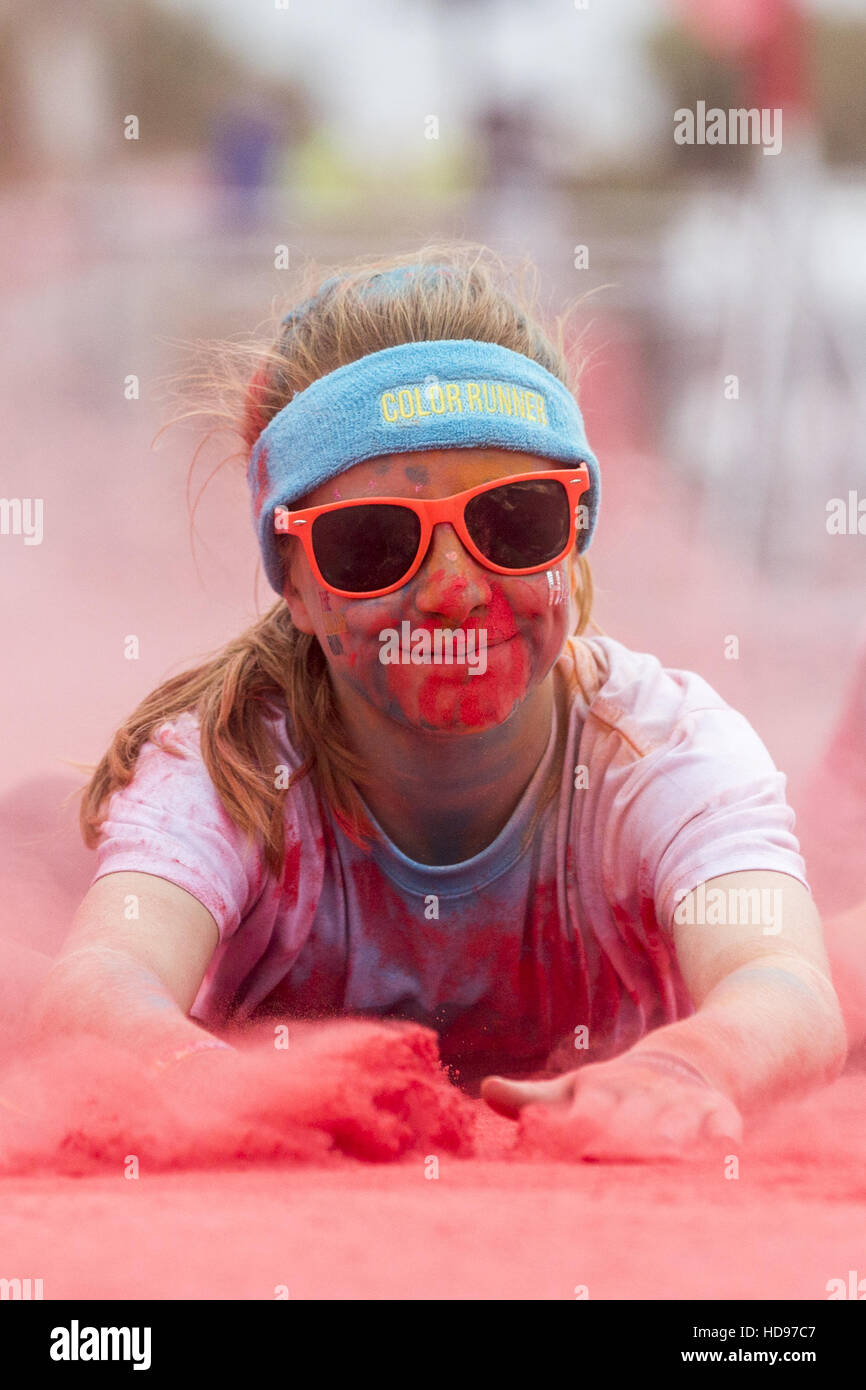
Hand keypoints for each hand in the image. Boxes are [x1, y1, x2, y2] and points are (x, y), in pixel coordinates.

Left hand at [480, 1052, 742, 1160]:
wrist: (681, 1064)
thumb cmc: (612, 1092)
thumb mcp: (571, 1090)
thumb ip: (532, 1099)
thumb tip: (486, 1090)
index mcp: (600, 1089)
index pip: (585, 1110)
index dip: (573, 1128)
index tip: (559, 1144)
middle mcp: (640, 1093)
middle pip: (631, 1122)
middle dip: (619, 1142)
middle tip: (601, 1161)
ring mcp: (680, 1102)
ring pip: (676, 1125)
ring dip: (669, 1142)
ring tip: (659, 1159)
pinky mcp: (718, 1113)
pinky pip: (724, 1128)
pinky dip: (722, 1141)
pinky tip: (720, 1154)